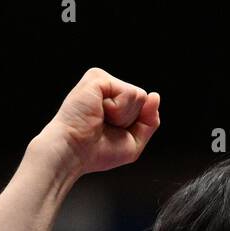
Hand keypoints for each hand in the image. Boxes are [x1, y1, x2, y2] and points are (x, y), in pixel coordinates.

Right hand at [38, 67, 160, 174]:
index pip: (144, 106)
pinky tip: (98, 111)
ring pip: (139, 95)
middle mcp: (108, 89)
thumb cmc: (96, 151)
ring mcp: (102, 81)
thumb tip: (155, 96)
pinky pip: (129, 92)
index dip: (135, 124)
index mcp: (114, 102)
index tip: (111, 132)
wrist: (74, 153)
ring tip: (100, 119)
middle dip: (130, 120)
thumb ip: (150, 120)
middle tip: (105, 126)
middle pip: (143, 99)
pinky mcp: (97, 77)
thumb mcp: (134, 141)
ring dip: (124, 116)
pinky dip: (118, 109)